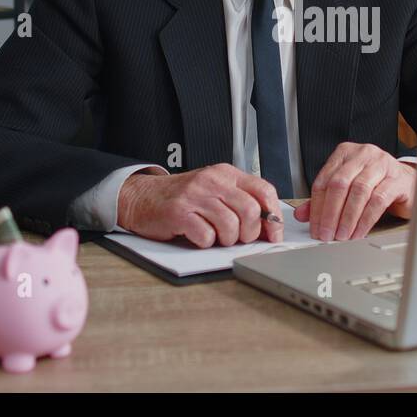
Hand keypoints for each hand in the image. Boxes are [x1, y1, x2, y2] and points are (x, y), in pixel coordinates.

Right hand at [117, 164, 282, 247]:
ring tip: (216, 236)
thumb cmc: (183, 198)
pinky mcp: (179, 213)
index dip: (273, 215)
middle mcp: (212, 181)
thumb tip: (269, 227)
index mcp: (226, 174)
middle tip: (239, 238)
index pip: (264, 190)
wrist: (142, 197)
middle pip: (251, 211)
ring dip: (227, 239)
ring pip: (231, 226)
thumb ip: (240, 202)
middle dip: (250, 233)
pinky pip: (206, 236)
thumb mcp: (215, 191)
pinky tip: (198, 235)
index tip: (274, 232)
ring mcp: (195, 196)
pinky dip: (205, 243)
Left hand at [295, 143, 415, 240]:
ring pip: (358, 191)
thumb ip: (324, 199)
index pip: (324, 180)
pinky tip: (359, 231)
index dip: (317, 207)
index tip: (315, 227)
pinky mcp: (397, 178)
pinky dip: (366, 219)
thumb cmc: (375, 183)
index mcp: (345, 153)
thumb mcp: (347, 188)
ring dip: (348, 218)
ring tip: (343, 235)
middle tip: (327, 234)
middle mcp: (363, 154)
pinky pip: (378, 200)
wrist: (406, 182)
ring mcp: (381, 163)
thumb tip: (302, 214)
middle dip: (330, 213)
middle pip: (339, 184)